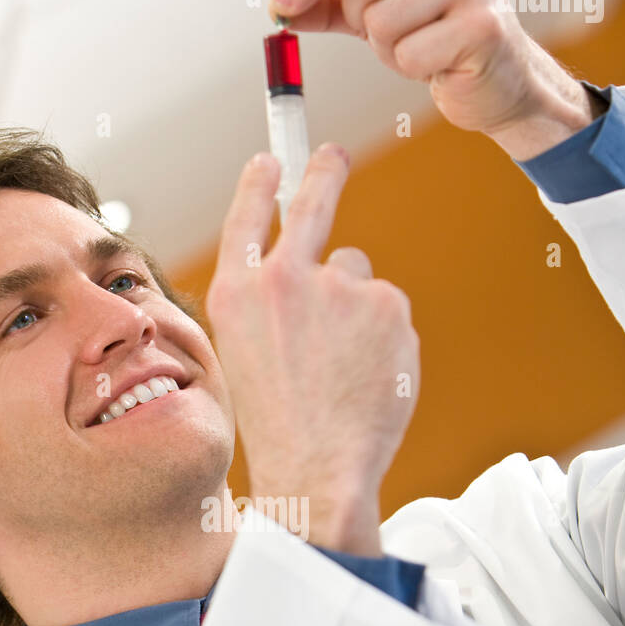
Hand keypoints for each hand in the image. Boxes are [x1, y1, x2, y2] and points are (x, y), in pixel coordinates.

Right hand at [205, 145, 419, 552]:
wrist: (318, 469)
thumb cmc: (282, 425)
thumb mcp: (247, 356)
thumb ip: (268, 305)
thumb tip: (319, 265)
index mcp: (236, 295)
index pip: (247, 217)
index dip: (259, 183)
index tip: (271, 159)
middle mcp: (282, 279)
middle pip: (312, 204)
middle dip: (323, 172)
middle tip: (333, 156)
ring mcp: (338, 287)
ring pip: (357, 277)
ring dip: (357, 309)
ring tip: (343, 368)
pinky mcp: (387, 303)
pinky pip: (388, 309)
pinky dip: (385, 339)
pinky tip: (368, 376)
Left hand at [268, 0, 598, 157]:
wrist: (499, 77)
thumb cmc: (438, 36)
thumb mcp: (378, 10)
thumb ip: (330, 2)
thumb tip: (281, 6)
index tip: (279, 3)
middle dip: (362, 20)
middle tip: (389, 33)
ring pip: (381, 23)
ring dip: (390, 51)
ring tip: (421, 46)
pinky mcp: (483, 25)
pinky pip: (409, 56)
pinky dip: (414, 70)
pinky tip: (441, 61)